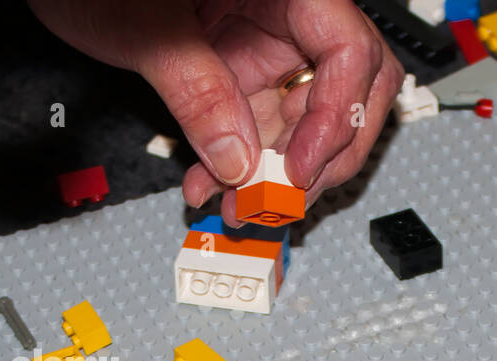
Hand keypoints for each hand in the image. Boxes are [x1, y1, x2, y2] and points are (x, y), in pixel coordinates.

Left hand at [28, 0, 400, 211]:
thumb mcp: (146, 25)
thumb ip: (197, 91)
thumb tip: (238, 160)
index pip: (350, 52)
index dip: (339, 116)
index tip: (299, 167)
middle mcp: (289, 16)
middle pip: (351, 93)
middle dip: (324, 157)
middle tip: (285, 198)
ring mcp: (269, 46)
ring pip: (306, 123)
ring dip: (277, 175)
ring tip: (240, 206)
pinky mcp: (243, 73)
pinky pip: (261, 129)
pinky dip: (243, 166)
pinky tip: (215, 187)